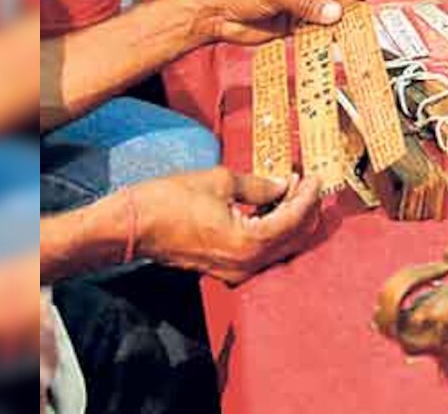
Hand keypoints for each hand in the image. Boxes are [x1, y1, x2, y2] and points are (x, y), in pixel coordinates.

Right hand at [133, 168, 321, 285]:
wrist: (131, 225)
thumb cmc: (170, 200)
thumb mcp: (221, 182)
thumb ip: (259, 186)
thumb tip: (282, 185)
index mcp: (249, 243)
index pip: (294, 219)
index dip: (308, 195)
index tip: (316, 176)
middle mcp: (246, 264)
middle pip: (293, 237)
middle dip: (305, 208)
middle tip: (308, 181)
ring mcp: (236, 270)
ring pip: (280, 245)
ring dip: (290, 217)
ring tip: (293, 187)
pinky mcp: (226, 267)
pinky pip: (262, 249)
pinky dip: (273, 228)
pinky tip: (273, 205)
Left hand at [191, 0, 367, 44]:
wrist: (214, 15)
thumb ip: (305, 3)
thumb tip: (333, 11)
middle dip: (347, 4)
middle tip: (360, 17)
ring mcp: (299, 2)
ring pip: (327, 11)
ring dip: (338, 21)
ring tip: (350, 30)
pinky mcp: (294, 22)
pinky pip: (316, 28)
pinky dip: (325, 35)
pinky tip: (333, 40)